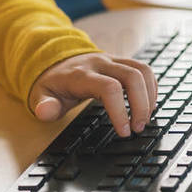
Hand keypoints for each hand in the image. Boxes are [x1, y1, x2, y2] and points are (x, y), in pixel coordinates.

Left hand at [29, 53, 156, 137]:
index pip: (109, 88)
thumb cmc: (53, 83)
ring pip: (142, 70)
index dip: (120, 110)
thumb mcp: (40, 96)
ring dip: (149, 96)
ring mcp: (113, 60)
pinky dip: (151, 87)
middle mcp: (100, 64)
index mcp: (82, 75)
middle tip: (139, 128)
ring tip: (145, 118)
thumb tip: (45, 112)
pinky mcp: (121, 61)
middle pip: (132, 77)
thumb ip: (44, 105)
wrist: (56, 59)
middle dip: (141, 104)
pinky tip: (147, 105)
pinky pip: (144, 69)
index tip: (124, 131)